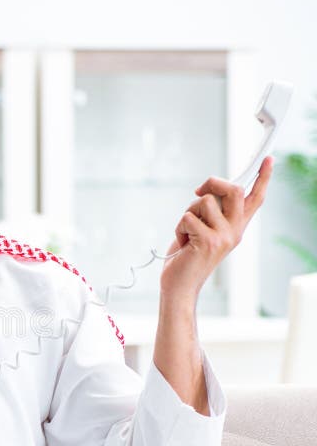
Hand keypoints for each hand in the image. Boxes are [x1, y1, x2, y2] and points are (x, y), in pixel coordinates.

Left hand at [159, 156, 273, 304]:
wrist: (180, 286)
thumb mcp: (204, 231)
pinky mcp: (208, 241)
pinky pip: (187, 217)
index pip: (255, 199)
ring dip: (187, 213)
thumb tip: (209, 189)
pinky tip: (182, 243)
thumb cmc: (187, 257)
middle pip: (234, 190)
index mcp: (236, 227)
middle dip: (212, 182)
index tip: (267, 160)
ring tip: (187, 232)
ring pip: (203, 201)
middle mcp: (235, 231)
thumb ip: (213, 212)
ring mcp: (223, 236)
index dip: (262, 178)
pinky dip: (178, 227)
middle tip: (197, 190)